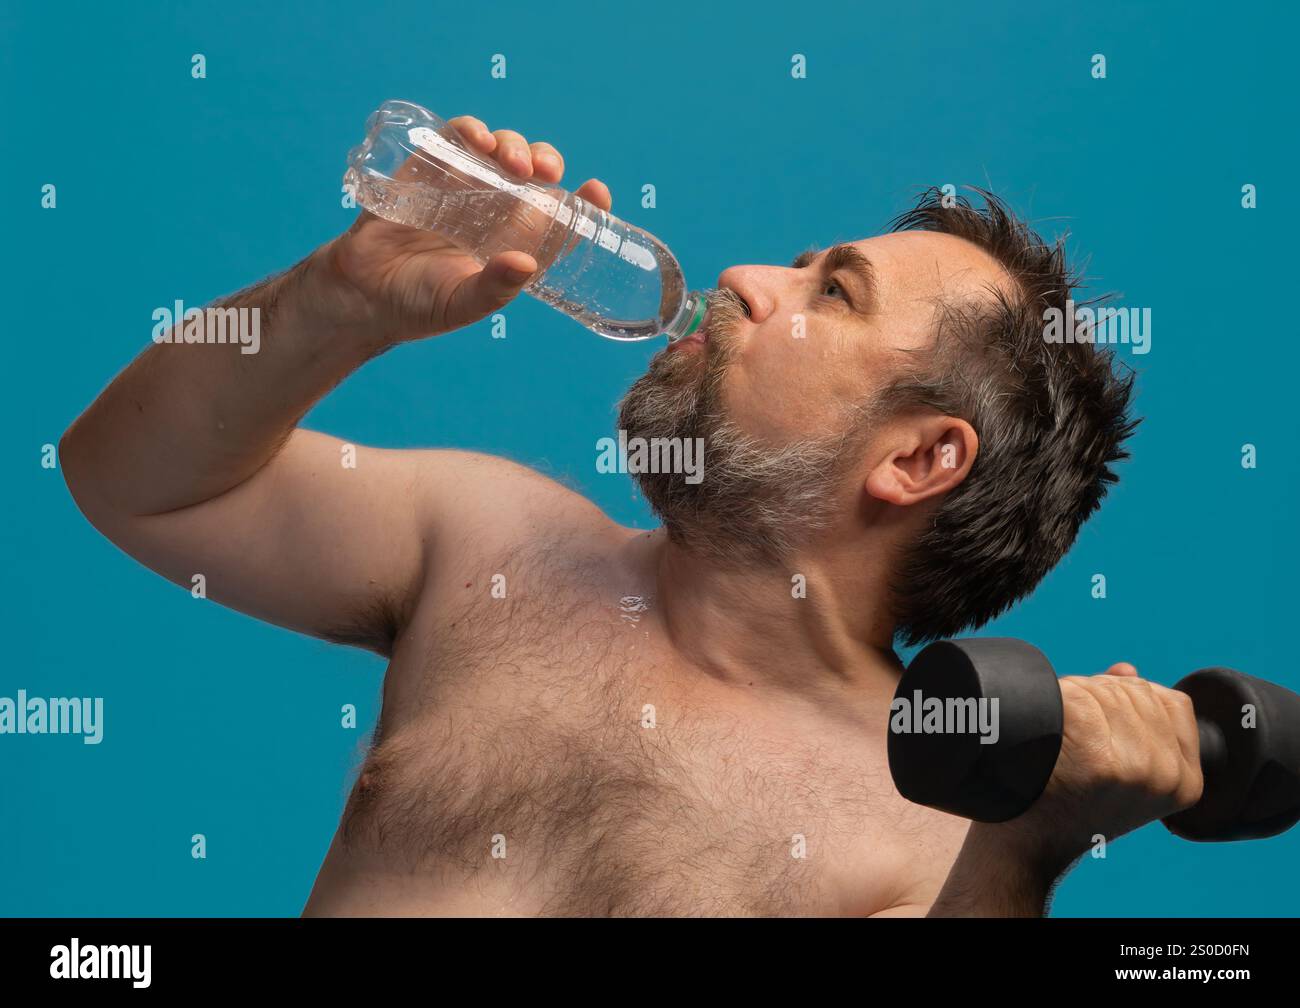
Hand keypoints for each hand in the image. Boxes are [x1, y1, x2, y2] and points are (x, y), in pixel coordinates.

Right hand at [314, 115, 612, 344]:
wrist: (358, 295)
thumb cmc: (416, 306)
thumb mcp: (461, 304)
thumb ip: (494, 289)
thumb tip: (526, 263)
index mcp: (512, 243)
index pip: (558, 217)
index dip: (582, 202)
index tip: (597, 191)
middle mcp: (492, 211)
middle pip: (532, 173)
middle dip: (544, 161)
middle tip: (546, 171)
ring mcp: (460, 187)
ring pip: (499, 150)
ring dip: (513, 145)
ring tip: (513, 161)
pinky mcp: (426, 169)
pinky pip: (454, 139)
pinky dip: (470, 131)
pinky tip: (479, 139)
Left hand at [991, 663, 1204, 876]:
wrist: (1028, 845)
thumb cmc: (1070, 805)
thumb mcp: (1122, 772)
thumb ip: (1136, 721)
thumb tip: (1126, 671)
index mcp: (1187, 780)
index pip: (1173, 702)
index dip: (1132, 698)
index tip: (1104, 726)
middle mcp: (1169, 774)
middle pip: (1135, 689)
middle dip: (1099, 695)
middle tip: (1072, 735)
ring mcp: (1136, 767)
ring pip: (1105, 688)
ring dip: (1075, 697)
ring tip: (1060, 738)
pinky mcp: (1098, 758)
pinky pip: (1078, 697)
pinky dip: (1055, 702)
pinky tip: (1046, 736)